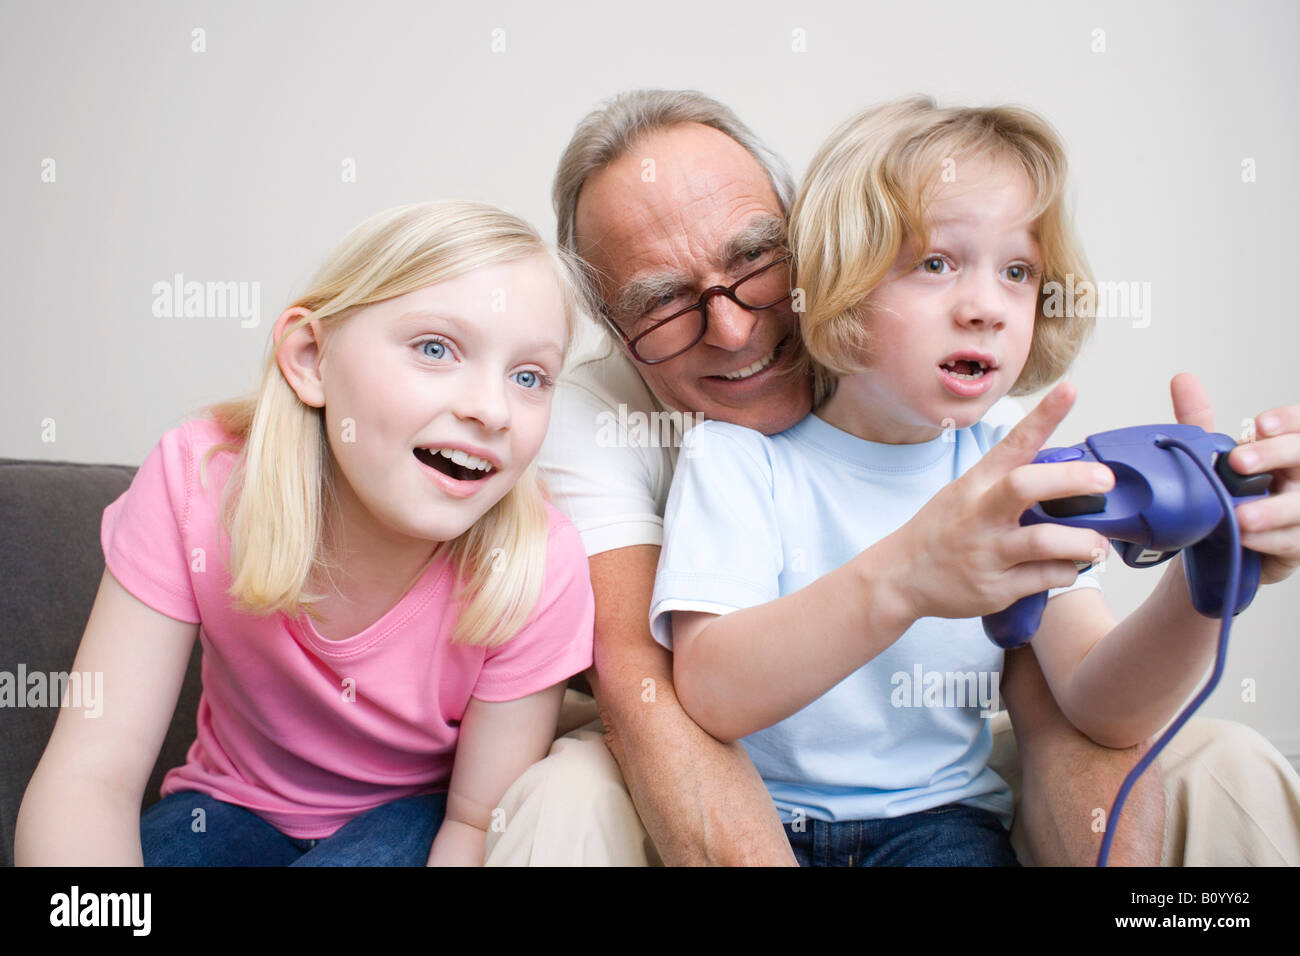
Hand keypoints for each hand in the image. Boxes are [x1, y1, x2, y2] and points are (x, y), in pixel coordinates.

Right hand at [888, 382, 1112, 621]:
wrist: (900, 577)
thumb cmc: (941, 532)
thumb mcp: (965, 493)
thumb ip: (1007, 480)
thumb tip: (1064, 468)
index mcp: (976, 484)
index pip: (1013, 444)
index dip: (1044, 417)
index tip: (1070, 391)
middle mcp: (979, 514)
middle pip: (1026, 486)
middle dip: (1071, 481)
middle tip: (1104, 480)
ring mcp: (986, 553)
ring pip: (1044, 542)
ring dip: (1082, 542)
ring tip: (1098, 544)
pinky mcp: (995, 589)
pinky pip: (1045, 578)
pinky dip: (1066, 571)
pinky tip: (1066, 567)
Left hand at [1170, 372, 1299, 584]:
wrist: (1215, 546)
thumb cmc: (1222, 496)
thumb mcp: (1209, 456)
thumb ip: (1199, 420)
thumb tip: (1183, 380)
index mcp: (1283, 451)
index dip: (1289, 421)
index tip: (1261, 424)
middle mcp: (1298, 478)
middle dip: (1276, 455)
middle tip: (1238, 462)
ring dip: (1273, 509)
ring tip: (1240, 513)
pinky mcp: (1297, 544)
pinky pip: (1294, 540)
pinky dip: (1270, 538)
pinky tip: (1246, 536)